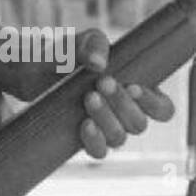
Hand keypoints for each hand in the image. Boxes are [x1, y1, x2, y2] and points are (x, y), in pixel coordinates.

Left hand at [73, 29, 174, 157]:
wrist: (32, 72)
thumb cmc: (66, 56)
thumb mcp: (80, 43)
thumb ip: (92, 43)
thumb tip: (99, 63)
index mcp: (137, 92)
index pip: (163, 110)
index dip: (154, 104)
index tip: (133, 86)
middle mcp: (125, 115)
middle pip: (139, 124)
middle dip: (122, 104)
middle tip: (102, 82)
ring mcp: (105, 129)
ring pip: (120, 138)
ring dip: (107, 119)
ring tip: (89, 97)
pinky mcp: (86, 139)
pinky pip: (99, 152)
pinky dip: (94, 140)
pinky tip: (85, 124)